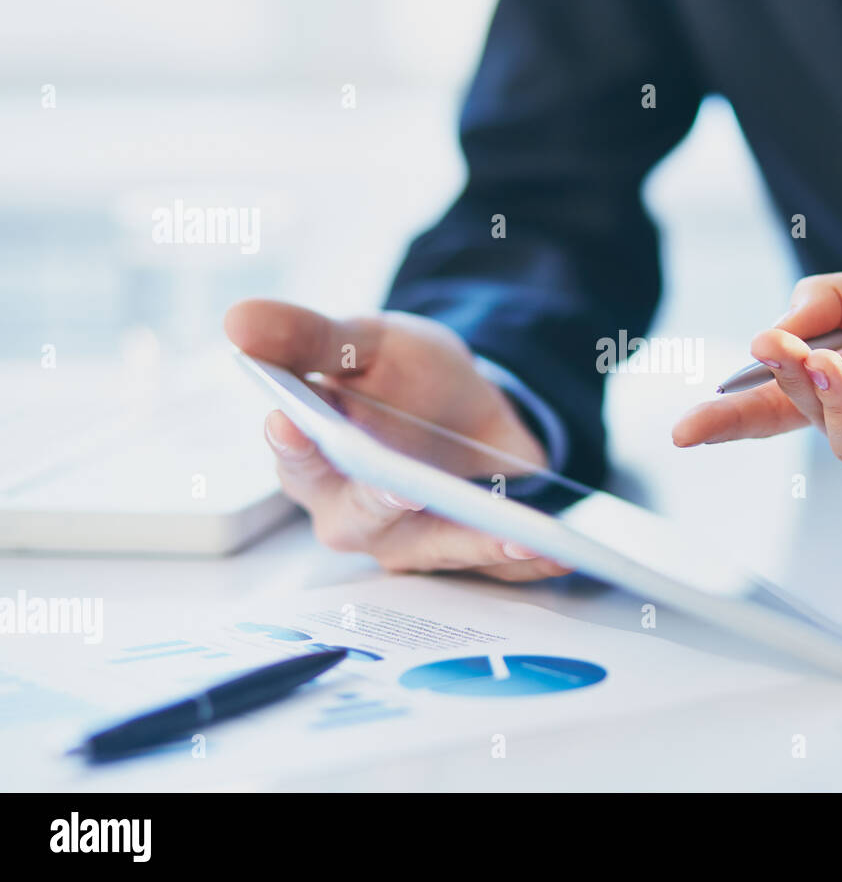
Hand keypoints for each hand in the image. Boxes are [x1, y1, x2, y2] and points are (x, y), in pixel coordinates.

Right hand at [224, 300, 571, 579]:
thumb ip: (309, 336)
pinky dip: (529, 561)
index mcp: (316, 461)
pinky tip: (560, 552)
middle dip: (381, 504)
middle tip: (401, 490)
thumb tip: (237, 319)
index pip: (293, 456)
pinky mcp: (464, 555)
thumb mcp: (365, 341)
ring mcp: (411, 542)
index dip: (291, 444)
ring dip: (476, 543)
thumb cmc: (401, 379)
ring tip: (517, 531)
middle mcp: (354, 514)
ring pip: (436, 550)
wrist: (469, 403)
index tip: (289, 421)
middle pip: (361, 517)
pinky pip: (497, 567)